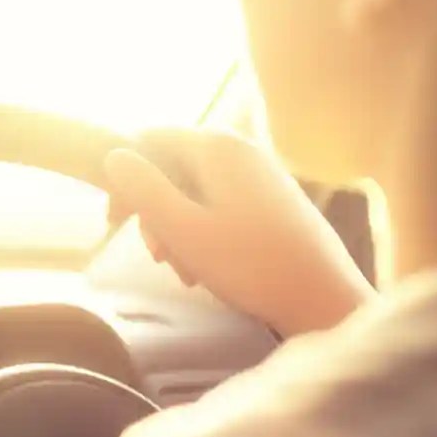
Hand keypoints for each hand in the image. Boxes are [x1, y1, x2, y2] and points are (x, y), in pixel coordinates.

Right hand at [104, 130, 374, 336]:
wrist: (323, 297)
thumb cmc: (249, 264)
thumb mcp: (182, 229)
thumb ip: (143, 189)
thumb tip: (113, 155)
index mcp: (216, 145)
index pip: (149, 140)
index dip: (125, 178)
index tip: (114, 223)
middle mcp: (240, 147)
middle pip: (173, 168)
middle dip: (157, 213)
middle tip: (156, 258)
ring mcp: (260, 172)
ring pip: (196, 192)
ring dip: (180, 230)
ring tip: (186, 274)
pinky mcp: (274, 198)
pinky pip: (222, 205)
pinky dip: (206, 233)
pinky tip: (209, 270)